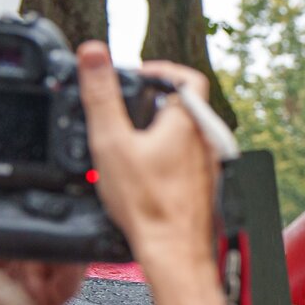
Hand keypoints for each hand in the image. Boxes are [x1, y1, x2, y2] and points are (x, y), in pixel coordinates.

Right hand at [76, 45, 217, 266]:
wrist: (174, 252)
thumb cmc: (149, 206)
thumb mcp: (111, 141)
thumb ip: (101, 94)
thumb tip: (94, 52)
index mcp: (190, 123)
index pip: (187, 76)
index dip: (160, 69)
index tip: (135, 76)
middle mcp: (208, 141)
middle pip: (184, 104)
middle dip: (152, 99)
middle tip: (124, 105)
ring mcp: (211, 165)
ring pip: (185, 132)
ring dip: (158, 126)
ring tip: (129, 137)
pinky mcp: (205, 185)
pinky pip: (186, 156)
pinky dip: (166, 152)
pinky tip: (144, 168)